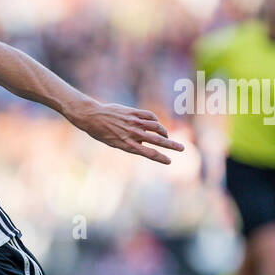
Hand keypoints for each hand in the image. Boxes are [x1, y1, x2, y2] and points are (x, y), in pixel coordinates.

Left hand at [63, 98, 184, 164]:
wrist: (92, 117)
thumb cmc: (101, 132)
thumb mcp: (115, 142)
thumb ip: (131, 143)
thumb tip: (146, 142)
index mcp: (128, 144)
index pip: (148, 153)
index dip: (160, 158)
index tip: (169, 161)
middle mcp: (133, 134)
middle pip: (157, 141)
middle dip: (171, 145)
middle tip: (182, 148)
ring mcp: (134, 122)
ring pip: (156, 127)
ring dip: (165, 132)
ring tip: (168, 136)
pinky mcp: (133, 112)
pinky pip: (150, 116)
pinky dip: (155, 120)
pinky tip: (156, 123)